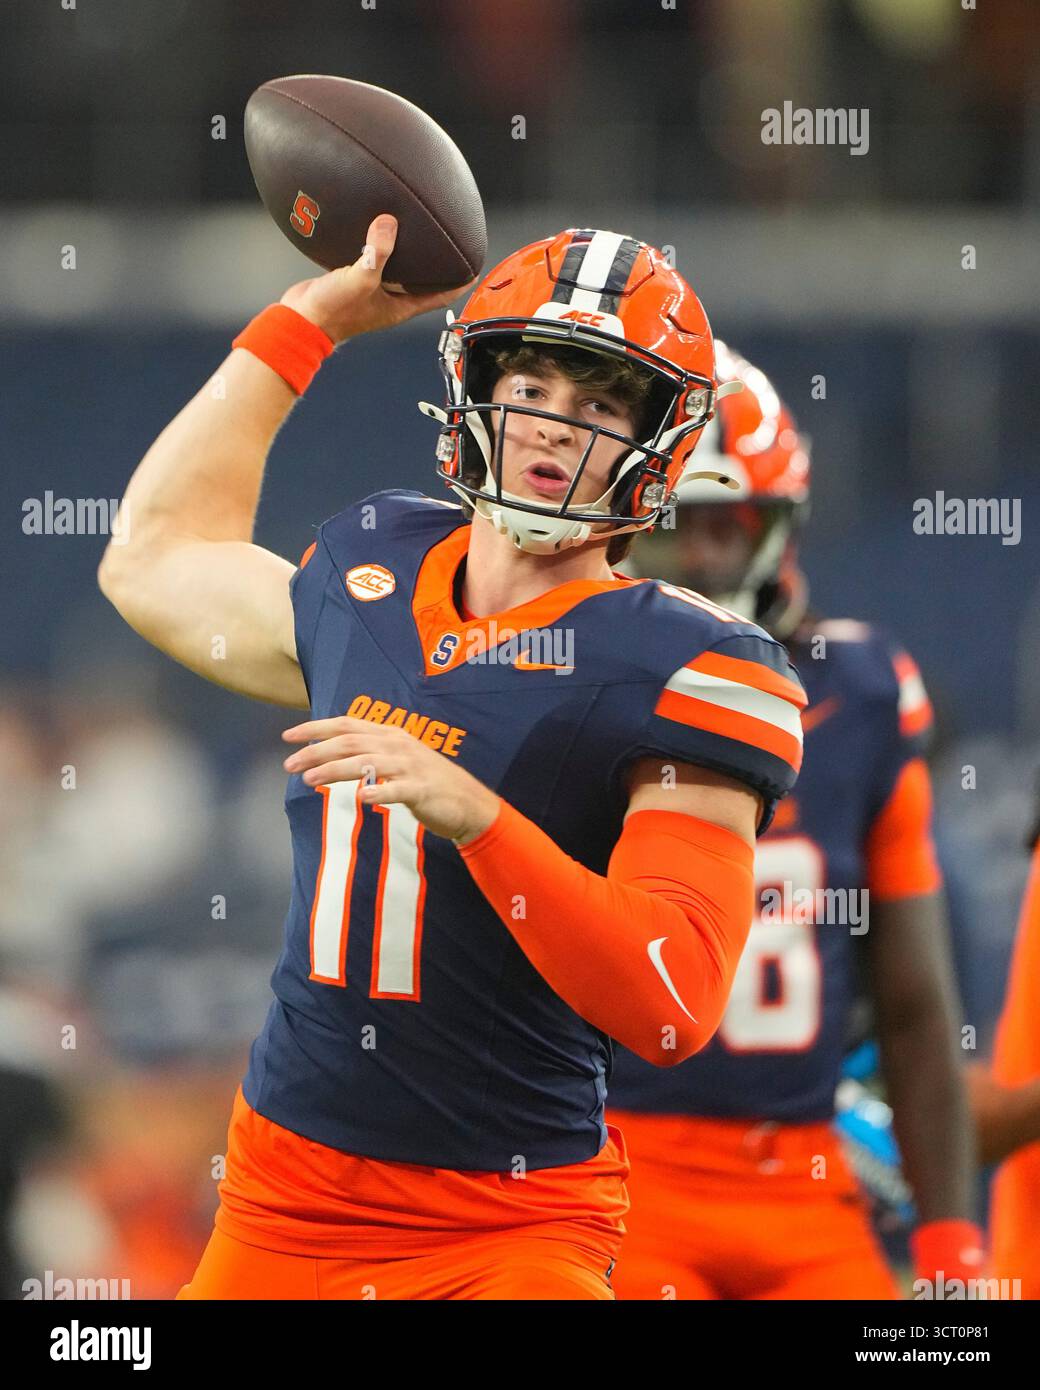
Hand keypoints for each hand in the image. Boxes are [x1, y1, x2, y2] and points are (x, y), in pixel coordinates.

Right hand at [279, 214, 475, 345]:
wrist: (300, 320)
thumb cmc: (332, 311)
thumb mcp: (359, 279)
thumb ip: (377, 253)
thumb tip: (389, 222)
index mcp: (402, 306)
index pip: (442, 295)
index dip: (461, 281)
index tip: (476, 263)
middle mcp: (391, 299)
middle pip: (424, 279)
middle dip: (437, 260)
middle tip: (449, 235)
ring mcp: (373, 290)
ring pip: (399, 267)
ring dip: (408, 250)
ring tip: (416, 224)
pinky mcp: (354, 280)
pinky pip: (374, 258)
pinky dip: (378, 244)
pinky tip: (376, 224)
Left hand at [282, 715, 500, 843]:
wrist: (468, 802)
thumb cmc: (426, 781)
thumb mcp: (397, 759)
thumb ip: (368, 753)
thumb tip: (330, 754)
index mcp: (389, 735)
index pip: (346, 724)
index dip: (316, 728)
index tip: (288, 737)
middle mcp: (397, 745)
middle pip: (350, 742)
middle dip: (316, 751)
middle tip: (290, 764)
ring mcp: (411, 767)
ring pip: (367, 763)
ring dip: (336, 770)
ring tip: (310, 779)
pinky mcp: (423, 790)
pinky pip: (399, 790)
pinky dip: (380, 792)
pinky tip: (362, 798)